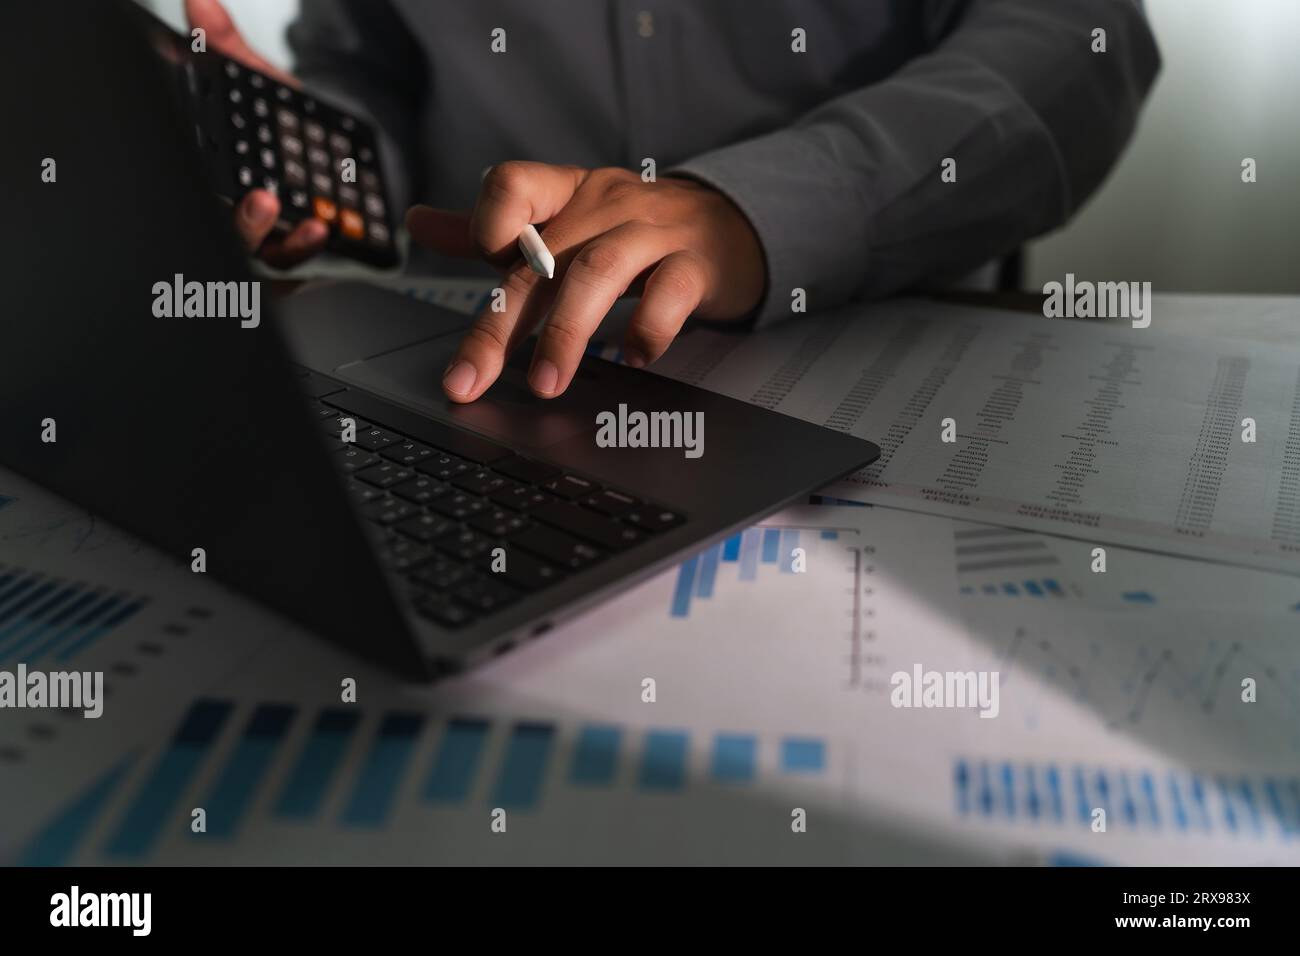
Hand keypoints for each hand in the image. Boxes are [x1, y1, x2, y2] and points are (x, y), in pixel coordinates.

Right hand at [185, 0, 327, 266]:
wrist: (326, 147)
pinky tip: (326, 232)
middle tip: (263, 202)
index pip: (201, 201)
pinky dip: (312, 254)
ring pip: (266, 264)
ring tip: (310, 225)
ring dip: (287, 247)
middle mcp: (234, 224)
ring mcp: (265, 248)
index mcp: (213, 187)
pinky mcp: (299, 260)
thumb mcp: (253, 84)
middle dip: (244, 227)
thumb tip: (201, 4)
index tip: (233, 188)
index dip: (213, 205)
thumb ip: (223, 48)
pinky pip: (301, 269)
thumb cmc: (279, 127)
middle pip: (231, 242)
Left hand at [406, 163, 766, 401]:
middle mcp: (606, 207)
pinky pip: (672, 291)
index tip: (479, 262)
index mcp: (568, 193)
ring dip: (567, 332)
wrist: (728, 225)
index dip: (489, 220)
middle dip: (500, 324)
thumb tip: (419, 223)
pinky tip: (634, 357)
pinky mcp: (697, 265)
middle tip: (470, 380)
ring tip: (547, 384)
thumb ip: (497, 227)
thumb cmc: (633, 230)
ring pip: (601, 273)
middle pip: (544, 259)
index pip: (513, 183)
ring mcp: (654, 233)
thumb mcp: (566, 221)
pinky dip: (650, 327)